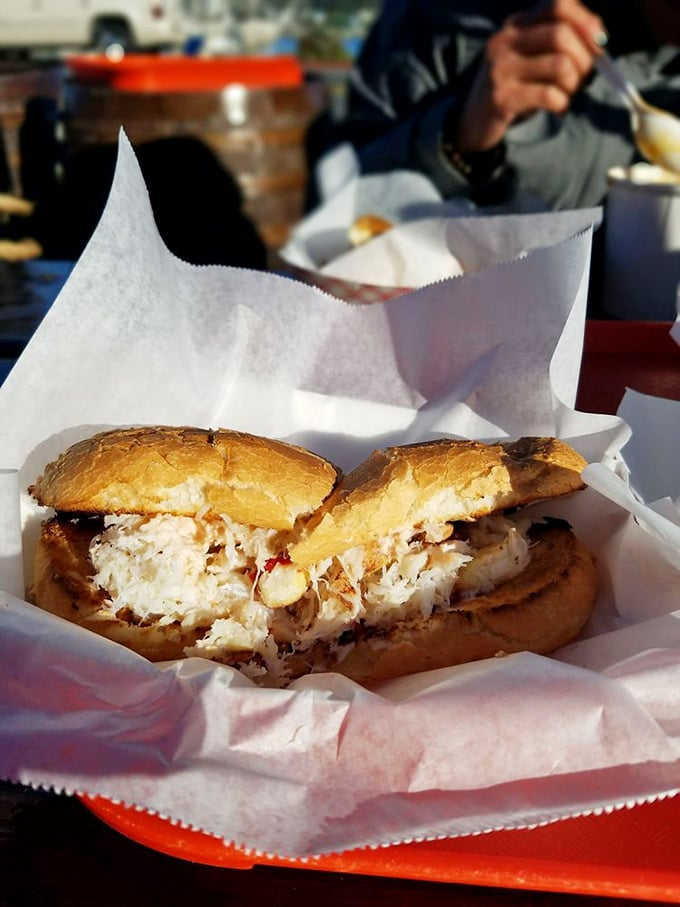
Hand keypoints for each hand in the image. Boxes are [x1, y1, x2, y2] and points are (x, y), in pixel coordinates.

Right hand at [455, 0, 605, 153]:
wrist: (473, 122)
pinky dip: (562, 103)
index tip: (599, 43)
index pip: (559, 4)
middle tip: (583, 77)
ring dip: (574, 84)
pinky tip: (559, 108)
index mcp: (516, 25)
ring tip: (568, 94)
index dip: (586, 21)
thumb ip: (558, 40)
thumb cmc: (513, 87)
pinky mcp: (502, 98)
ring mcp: (501, 70)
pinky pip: (548, 95)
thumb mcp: (529, 55)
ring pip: (560, 66)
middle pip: (562, 35)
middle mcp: (505, 41)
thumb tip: (599, 36)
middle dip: (584, 58)